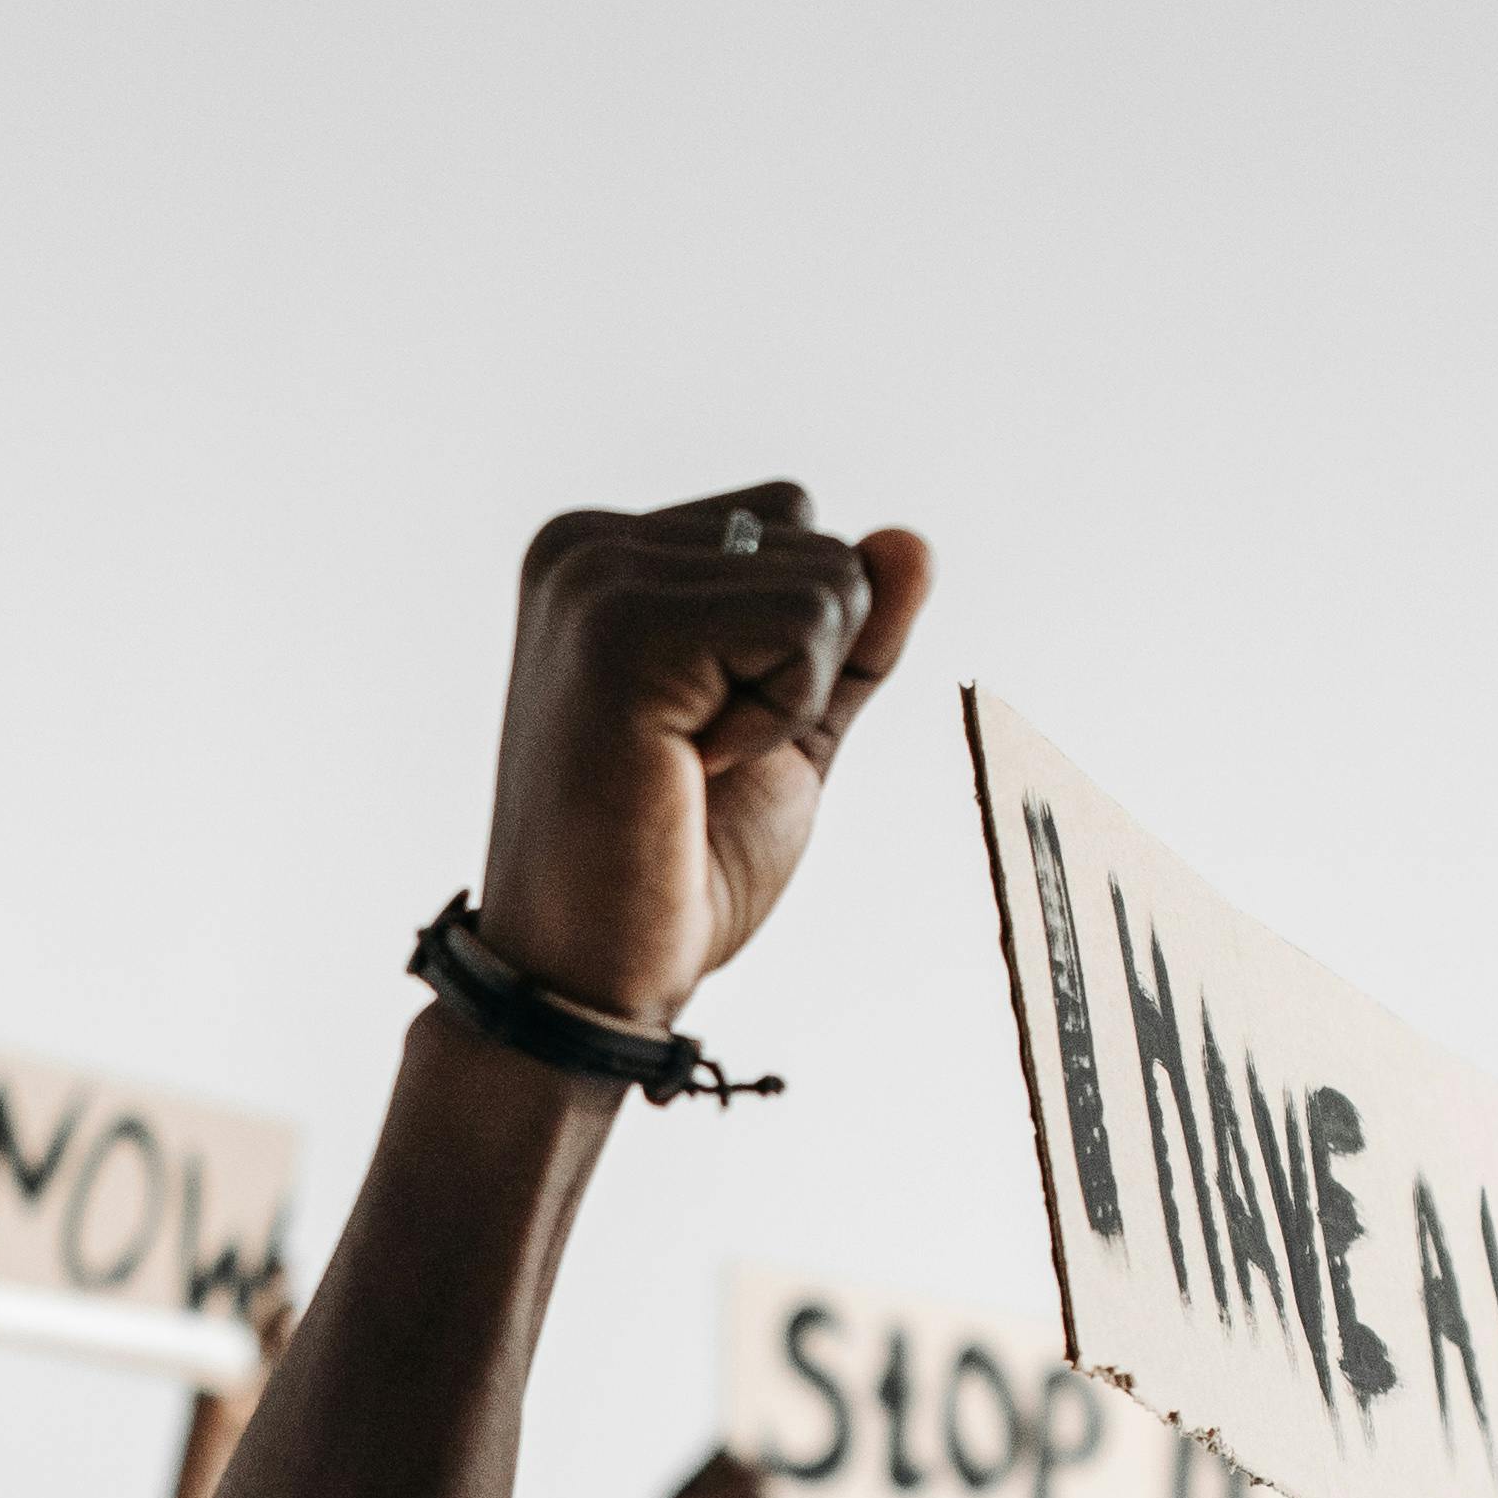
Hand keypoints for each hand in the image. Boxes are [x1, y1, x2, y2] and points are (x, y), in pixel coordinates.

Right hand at [480, 485, 934, 1026]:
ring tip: (690, 764)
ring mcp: (597, 582)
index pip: (786, 520)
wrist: (588, 977)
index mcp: (604, 557)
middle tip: (694, 757)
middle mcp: (587, 548)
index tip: (692, 733)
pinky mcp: (623, 630)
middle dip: (801, 661)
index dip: (787, 646)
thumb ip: (844, 638)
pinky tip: (692, 767)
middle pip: (812, 534)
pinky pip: (807, 622)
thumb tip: (910, 543)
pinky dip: (783, 713)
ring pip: (826, 575)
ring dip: (793, 695)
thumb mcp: (784, 728)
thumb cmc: (670, 866)